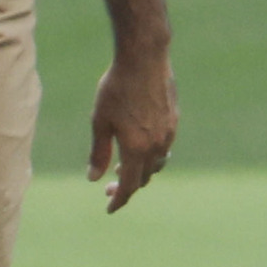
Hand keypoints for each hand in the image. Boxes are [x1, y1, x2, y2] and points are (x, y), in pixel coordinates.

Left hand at [89, 46, 177, 208]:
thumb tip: (93, 178)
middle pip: (144, 178)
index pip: (128, 185)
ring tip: (125, 167)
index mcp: (136, 149)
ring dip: (142, 171)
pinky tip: (141, 145)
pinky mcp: (174, 119)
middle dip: (127, 187)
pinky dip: (152, 155)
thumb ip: (98, 152)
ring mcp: (168, 132)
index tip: (109, 208)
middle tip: (108, 187)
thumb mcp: (100, 121)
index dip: (118, 200)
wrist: (145, 58)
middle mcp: (156, 145)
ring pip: (157, 164)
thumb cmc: (117, 88)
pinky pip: (165, 147)